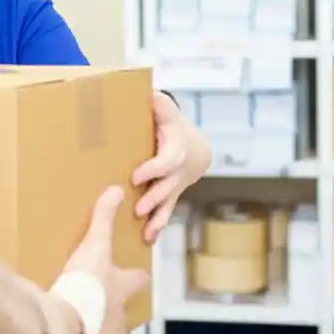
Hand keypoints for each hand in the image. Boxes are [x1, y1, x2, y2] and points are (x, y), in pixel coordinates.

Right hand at [56, 186, 149, 333]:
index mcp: (122, 291)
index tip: (134, 274)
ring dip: (97, 332)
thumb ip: (102, 219)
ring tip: (80, 326)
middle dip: (113, 310)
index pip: (138, 280)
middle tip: (96, 303)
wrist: (66, 326)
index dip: (135, 276)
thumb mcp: (93, 246)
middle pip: (124, 315)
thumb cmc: (84, 285)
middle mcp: (120, 319)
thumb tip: (117, 189)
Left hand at [131, 91, 211, 243]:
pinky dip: (159, 226)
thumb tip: (149, 93)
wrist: (197, 148)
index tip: (136, 176)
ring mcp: (176, 186)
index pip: (167, 161)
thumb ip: (160, 104)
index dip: (153, 169)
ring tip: (146, 231)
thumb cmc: (174, 127)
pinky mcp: (172, 197)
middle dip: (154, 198)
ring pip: (168, 204)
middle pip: (167, 187)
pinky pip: (167, 213)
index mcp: (176, 149)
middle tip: (138, 209)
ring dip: (157, 218)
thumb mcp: (168, 112)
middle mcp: (178, 171)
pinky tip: (148, 239)